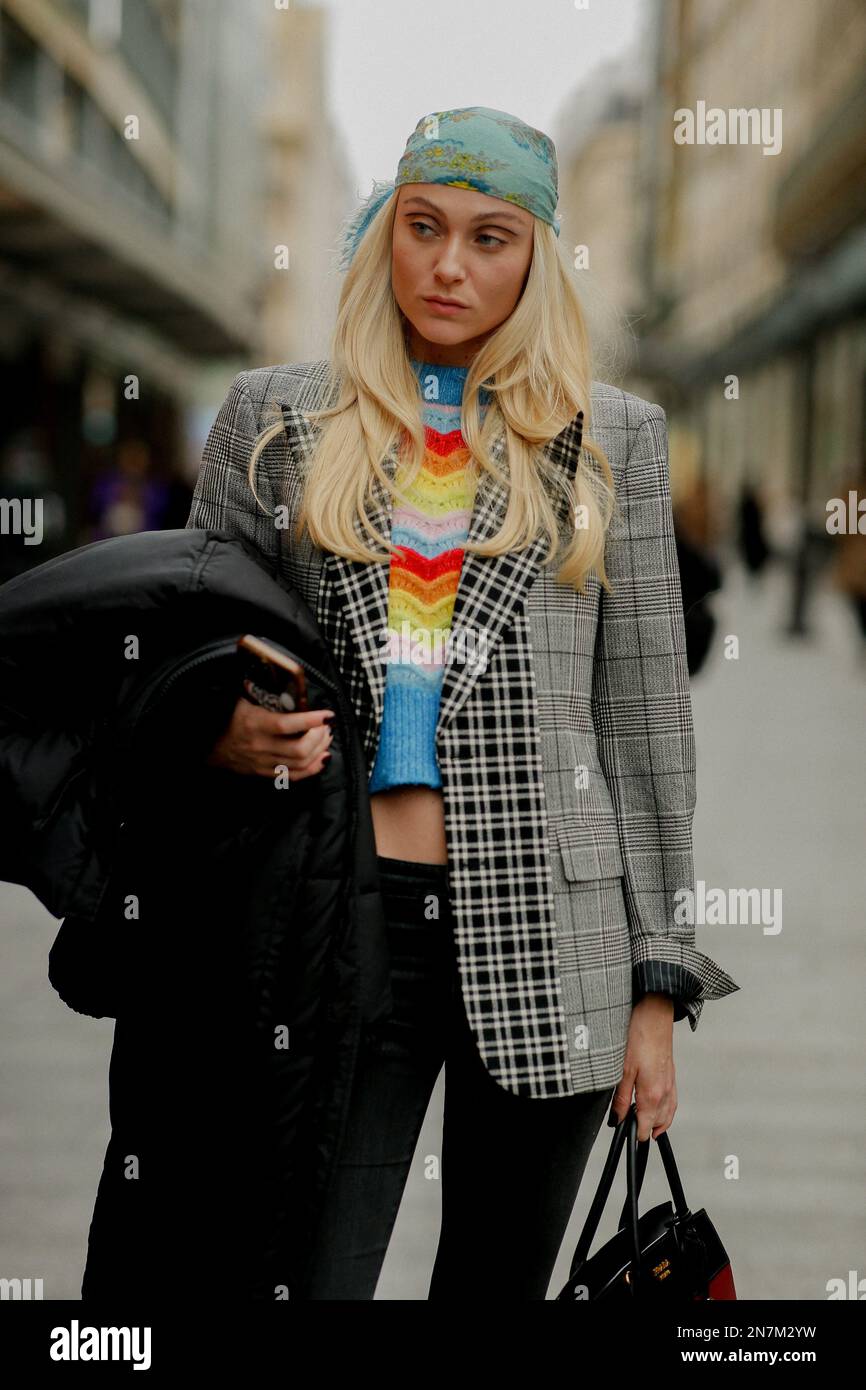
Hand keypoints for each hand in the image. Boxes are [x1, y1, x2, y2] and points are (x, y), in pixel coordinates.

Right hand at [205, 696, 334, 780]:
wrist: (209, 746)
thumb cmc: (227, 718)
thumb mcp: (240, 698)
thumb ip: (259, 687)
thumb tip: (279, 670)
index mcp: (254, 724)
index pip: (287, 725)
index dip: (311, 720)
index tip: (327, 714)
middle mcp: (260, 746)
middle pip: (299, 749)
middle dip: (320, 737)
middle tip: (326, 725)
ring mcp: (264, 762)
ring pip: (301, 763)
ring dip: (320, 750)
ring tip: (326, 737)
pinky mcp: (266, 773)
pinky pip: (295, 776)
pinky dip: (313, 768)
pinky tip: (323, 757)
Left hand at [608, 993, 676, 1140]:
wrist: (655, 1015)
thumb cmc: (637, 1038)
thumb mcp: (622, 1069)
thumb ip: (621, 1099)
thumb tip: (617, 1120)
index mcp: (652, 1094)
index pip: (646, 1126)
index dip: (637, 1136)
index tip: (628, 1138)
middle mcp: (665, 1092)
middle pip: (660, 1124)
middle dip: (648, 1131)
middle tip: (634, 1134)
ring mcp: (670, 1083)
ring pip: (668, 1114)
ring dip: (658, 1123)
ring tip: (647, 1128)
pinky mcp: (671, 1075)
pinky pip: (672, 1101)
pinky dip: (666, 1110)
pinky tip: (658, 1107)